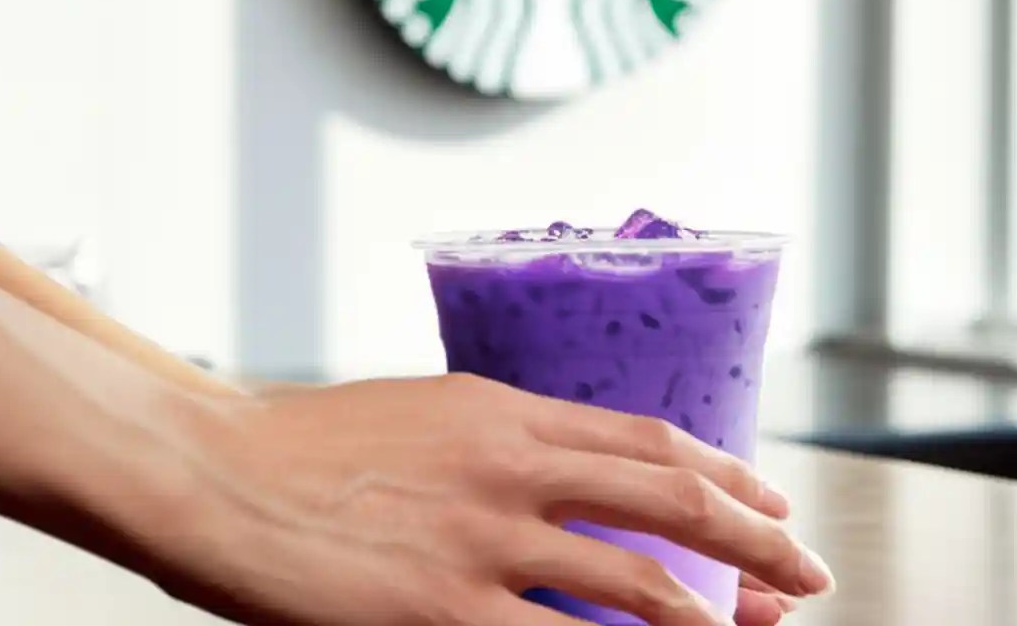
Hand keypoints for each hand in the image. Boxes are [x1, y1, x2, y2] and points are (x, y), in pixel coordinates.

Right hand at [155, 374, 832, 625]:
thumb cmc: (304, 446)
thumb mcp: (421, 417)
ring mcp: (478, 541)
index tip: (772, 501)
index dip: (726, 472)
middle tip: (809, 570)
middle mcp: (508, 467)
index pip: (647, 439)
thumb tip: (565, 476)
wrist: (208, 469)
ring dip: (711, 616)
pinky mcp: (438, 611)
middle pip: (669, 502)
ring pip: (637, 582)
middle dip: (756, 540)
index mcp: (503, 410)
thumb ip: (498, 443)